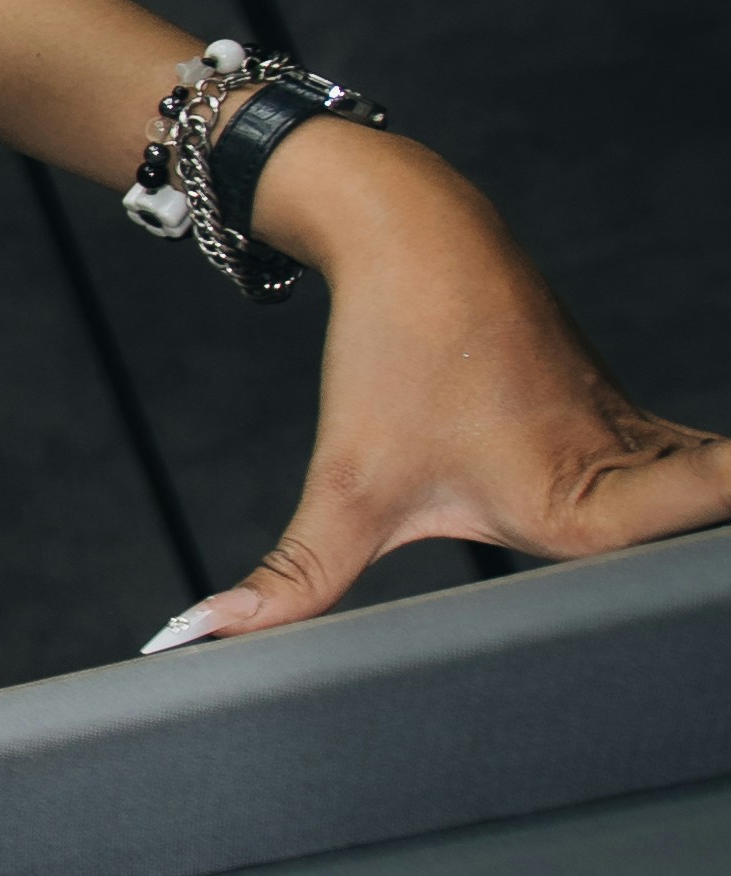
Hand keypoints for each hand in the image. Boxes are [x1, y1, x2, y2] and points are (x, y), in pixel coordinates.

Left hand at [153, 123, 730, 643]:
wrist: (417, 236)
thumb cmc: (391, 356)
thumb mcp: (345, 486)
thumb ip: (292, 581)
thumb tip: (197, 639)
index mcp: (574, 501)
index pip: (705, 504)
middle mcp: (624, 471)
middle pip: (712, 514)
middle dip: (722, 529)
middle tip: (718, 594)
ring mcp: (635, 437)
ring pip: (706, 488)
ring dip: (718, 505)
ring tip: (716, 549)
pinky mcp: (629, 417)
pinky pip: (688, 464)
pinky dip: (711, 487)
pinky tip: (716, 500)